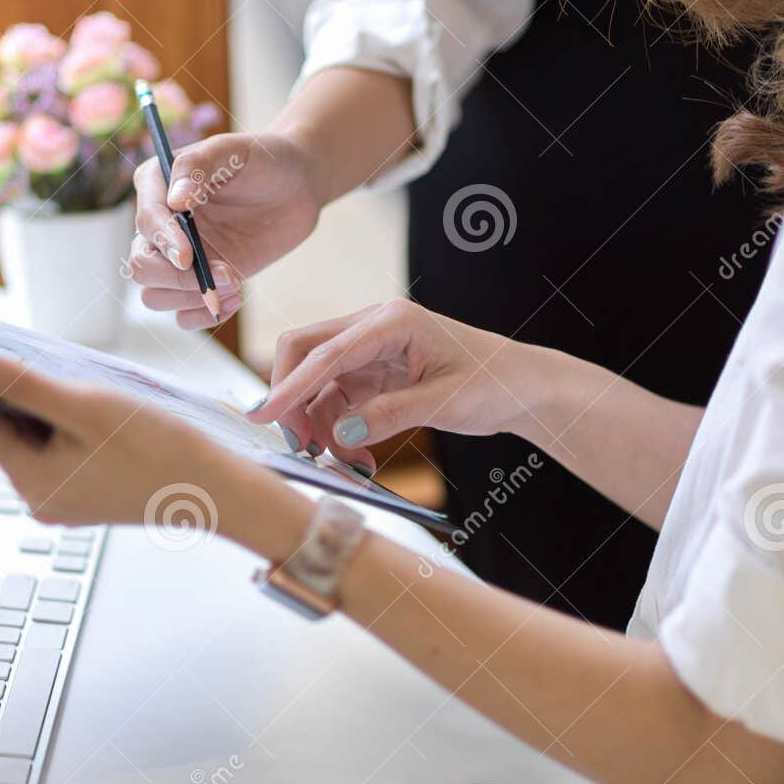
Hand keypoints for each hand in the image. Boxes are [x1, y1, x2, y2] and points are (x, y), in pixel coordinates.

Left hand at [0, 352, 241, 529]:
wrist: (219, 488)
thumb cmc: (160, 447)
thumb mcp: (86, 404)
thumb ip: (22, 383)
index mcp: (32, 480)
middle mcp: (40, 494)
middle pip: (1, 427)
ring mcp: (63, 494)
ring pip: (29, 433)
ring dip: (25, 397)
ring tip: (18, 358)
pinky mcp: (86, 487)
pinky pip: (55, 443)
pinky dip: (53, 415)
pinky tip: (62, 389)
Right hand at [129, 130, 322, 328]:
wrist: (298, 187)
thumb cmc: (264, 160)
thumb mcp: (233, 151)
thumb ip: (197, 167)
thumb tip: (174, 201)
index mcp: (157, 185)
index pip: (146, 220)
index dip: (163, 241)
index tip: (188, 256)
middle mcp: (161, 225)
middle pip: (141, 265)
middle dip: (176, 278)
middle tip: (224, 274)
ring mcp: (179, 257)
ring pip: (154, 296)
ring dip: (190, 299)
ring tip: (234, 283)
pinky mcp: (201, 281)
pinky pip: (182, 314)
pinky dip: (202, 315)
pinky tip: (236, 297)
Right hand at [245, 300, 532, 471]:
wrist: (519, 386)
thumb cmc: (493, 382)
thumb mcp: (445, 402)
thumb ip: (390, 415)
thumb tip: (342, 433)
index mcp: (392, 321)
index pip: (326, 351)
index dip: (290, 386)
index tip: (264, 415)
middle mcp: (374, 328)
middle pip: (306, 354)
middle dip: (294, 400)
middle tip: (300, 445)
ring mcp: (370, 351)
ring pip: (318, 383)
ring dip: (320, 424)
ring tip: (345, 462)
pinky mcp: (373, 373)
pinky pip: (338, 400)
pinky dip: (338, 429)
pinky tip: (357, 456)